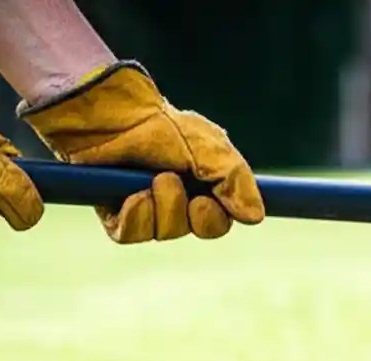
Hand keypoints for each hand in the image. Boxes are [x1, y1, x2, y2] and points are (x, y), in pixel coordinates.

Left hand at [17, 61, 263, 243]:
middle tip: (173, 181)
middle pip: (195, 230)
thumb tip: (255, 217)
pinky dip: (136, 215)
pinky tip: (132, 194)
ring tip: (152, 178)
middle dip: (187, 210)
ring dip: (162, 206)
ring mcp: (147, 209)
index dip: (215, 219)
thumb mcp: (212, 149)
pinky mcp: (117, 214)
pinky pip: (132, 234)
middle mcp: (177, 201)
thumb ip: (236, 181)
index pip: (219, 222)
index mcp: (202, 186)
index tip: (206, 200)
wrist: (115, 116)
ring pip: (165, 233)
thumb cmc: (163, 126)